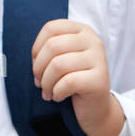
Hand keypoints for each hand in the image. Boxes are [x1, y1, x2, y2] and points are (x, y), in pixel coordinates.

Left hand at [30, 19, 123, 135]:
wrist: (95, 107)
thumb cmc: (73, 80)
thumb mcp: (61, 58)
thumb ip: (48, 51)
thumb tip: (35, 60)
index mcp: (82, 31)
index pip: (51, 28)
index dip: (37, 48)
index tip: (37, 65)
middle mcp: (93, 41)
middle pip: (52, 46)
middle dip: (39, 68)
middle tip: (40, 83)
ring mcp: (99, 59)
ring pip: (58, 65)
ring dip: (46, 83)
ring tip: (48, 92)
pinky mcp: (99, 80)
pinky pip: (68, 82)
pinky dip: (57, 92)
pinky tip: (59, 96)